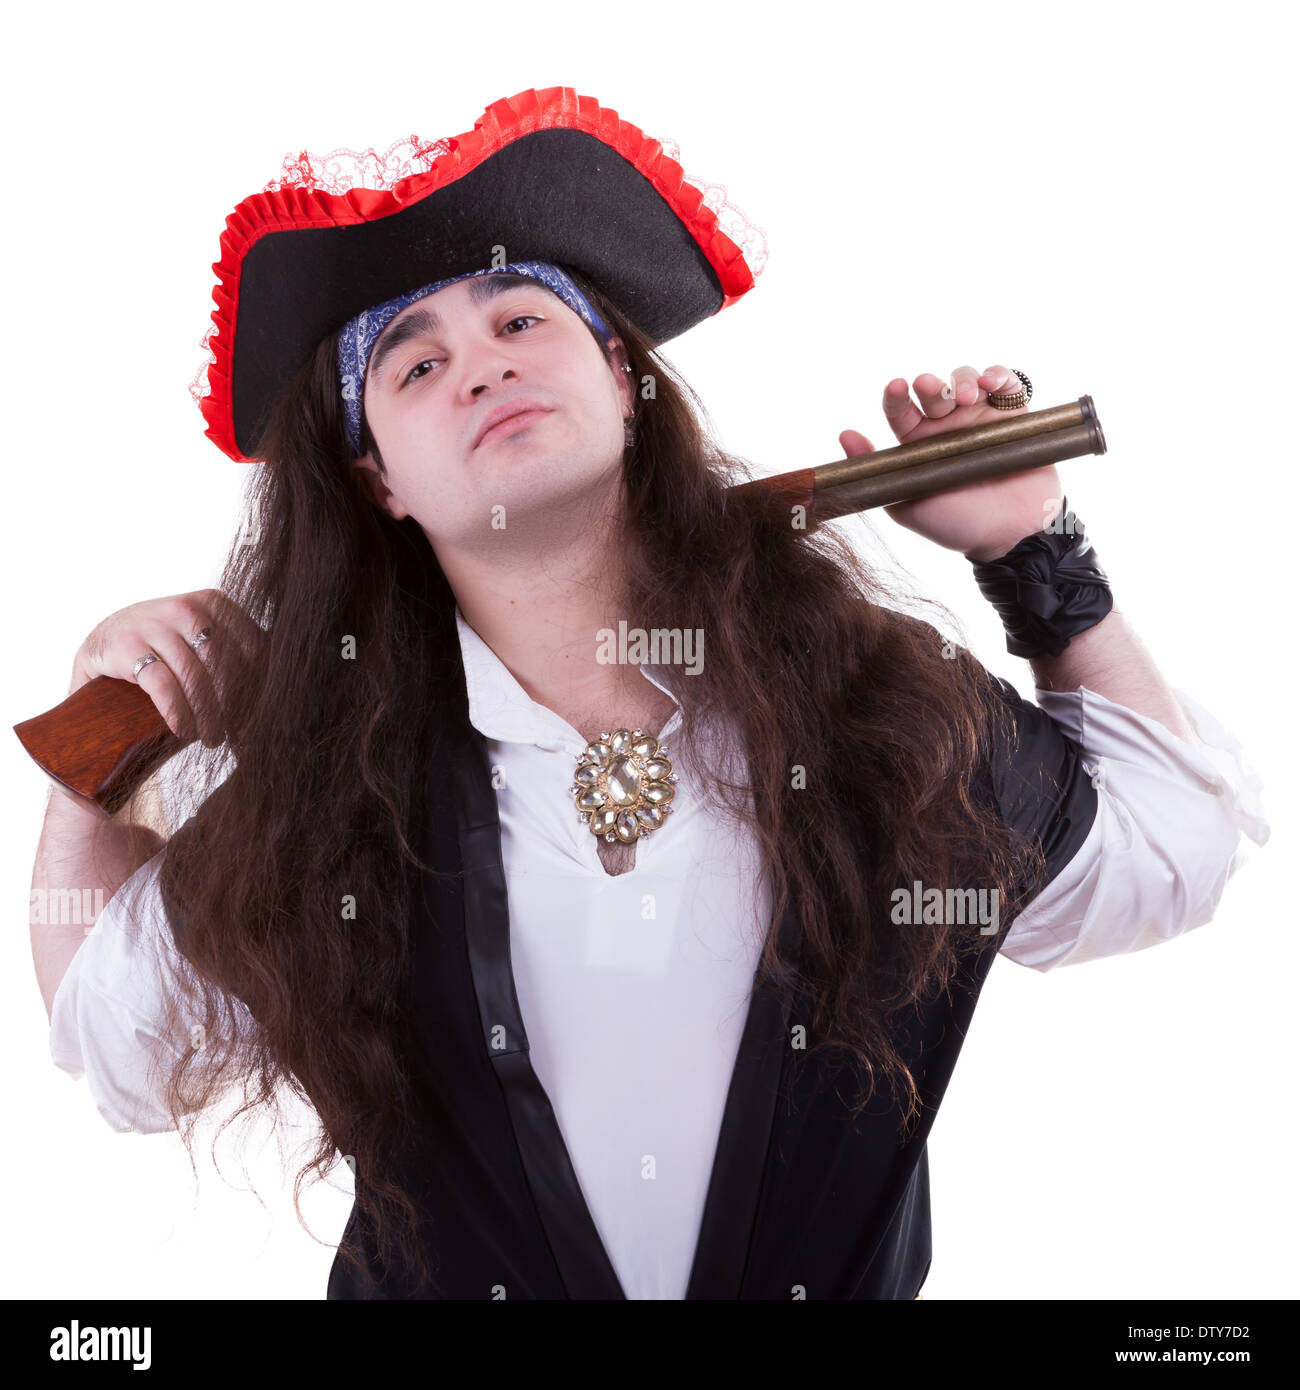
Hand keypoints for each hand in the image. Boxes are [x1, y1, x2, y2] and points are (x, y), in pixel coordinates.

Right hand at [68, 588, 264, 746]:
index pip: (252, 648)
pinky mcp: (127, 646)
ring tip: (210, 738)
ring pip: (196, 677)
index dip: (258, 687)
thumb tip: (285, 691)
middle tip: (235, 733)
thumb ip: (238, 656)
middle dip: (234, 706)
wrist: (104, 642)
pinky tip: (184, 730)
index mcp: (214, 603)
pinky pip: (162, 684)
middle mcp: (187, 608)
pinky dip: (177, 712)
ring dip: (207, 715)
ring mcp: (154, 624)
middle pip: (226, 666)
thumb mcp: (203, 642)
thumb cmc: (167, 649)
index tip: (260, 716)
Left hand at [838, 364, 1062, 560]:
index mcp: (919, 445)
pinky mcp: (1013, 416)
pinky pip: (1007, 385)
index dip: (896, 396)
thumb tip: (845, 436)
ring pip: (967, 381)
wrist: (1010, 537)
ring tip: (965, 397)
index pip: (902, 411)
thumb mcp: (907, 504)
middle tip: (928, 388)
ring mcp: (980, 420)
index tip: (896, 387)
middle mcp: (947, 428)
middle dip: (930, 385)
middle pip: (935, 391)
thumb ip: (877, 470)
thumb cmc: (958, 526)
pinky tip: (991, 383)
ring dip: (963, 380)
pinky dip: (999, 376)